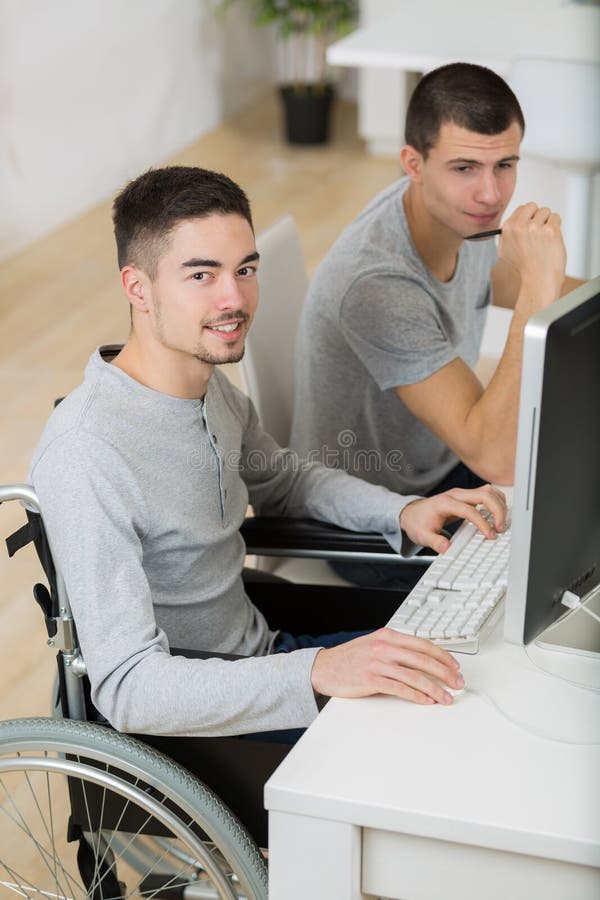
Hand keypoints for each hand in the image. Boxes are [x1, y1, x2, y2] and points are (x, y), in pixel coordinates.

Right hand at [310, 628, 463, 704]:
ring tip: (446, 697)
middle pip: (423, 660)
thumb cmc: (350, 658)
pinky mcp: (372, 679)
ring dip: (435, 689)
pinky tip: (427, 701)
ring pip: (415, 676)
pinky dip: (417, 696)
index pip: (423, 644)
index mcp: (387, 635)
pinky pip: (401, 688)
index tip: (455, 666)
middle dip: (445, 673)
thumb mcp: (374, 644)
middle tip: (457, 683)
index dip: (443, 656)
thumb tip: (422, 660)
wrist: (323, 667)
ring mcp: (378, 663)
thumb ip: (395, 648)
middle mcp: (385, 647)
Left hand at [399, 484, 506, 553]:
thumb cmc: (418, 523)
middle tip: (501, 528)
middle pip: (484, 494)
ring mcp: (463, 494)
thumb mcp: (422, 535)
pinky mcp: (467, 497)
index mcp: (445, 503)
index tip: (490, 535)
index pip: (470, 510)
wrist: (413, 513)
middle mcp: (456, 495)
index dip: (482, 523)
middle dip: (497, 510)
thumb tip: (446, 548)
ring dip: (499, 505)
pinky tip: (498, 516)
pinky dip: (496, 503)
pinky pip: (487, 495)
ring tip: (502, 523)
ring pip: (488, 491)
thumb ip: (434, 542)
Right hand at [498, 202, 565, 312]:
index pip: (520, 209)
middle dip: (537, 216)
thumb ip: (506, 236)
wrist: (539, 279)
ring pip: (545, 211)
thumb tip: (510, 224)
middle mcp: (519, 227)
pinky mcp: (550, 230)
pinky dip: (556, 226)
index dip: (528, 218)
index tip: (530, 228)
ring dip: (547, 222)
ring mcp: (535, 228)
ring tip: (544, 238)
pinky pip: (555, 217)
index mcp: (507, 229)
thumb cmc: (524, 267)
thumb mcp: (505, 252)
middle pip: (532, 206)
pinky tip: (551, 240)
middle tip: (538, 232)